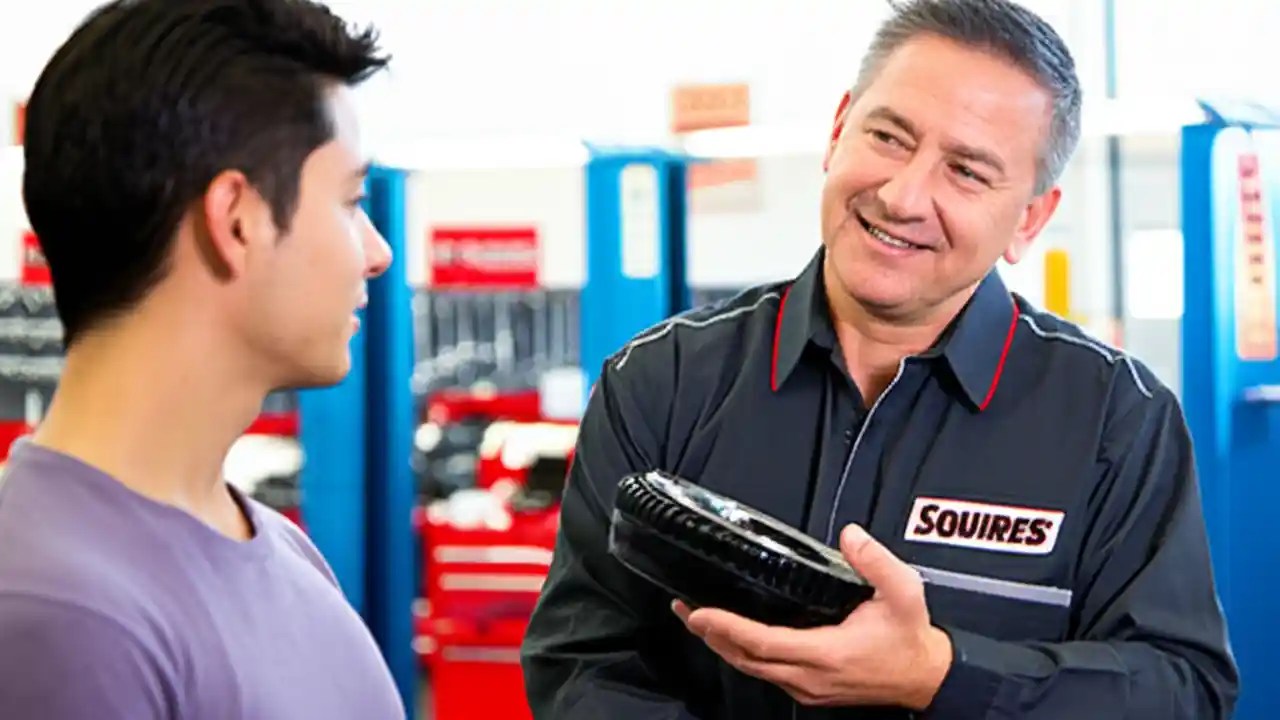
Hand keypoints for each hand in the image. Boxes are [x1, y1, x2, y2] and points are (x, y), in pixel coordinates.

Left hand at [673, 524, 952, 709]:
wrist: (926, 676)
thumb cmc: (910, 637)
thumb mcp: (904, 592)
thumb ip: (876, 561)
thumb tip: (850, 535)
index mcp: (827, 653)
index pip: (764, 642)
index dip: (728, 627)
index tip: (701, 612)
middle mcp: (810, 676)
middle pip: (746, 659)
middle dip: (711, 634)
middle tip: (684, 610)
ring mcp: (808, 687)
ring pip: (753, 670)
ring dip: (723, 645)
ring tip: (698, 621)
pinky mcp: (809, 690)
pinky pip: (766, 673)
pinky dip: (743, 654)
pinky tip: (732, 638)